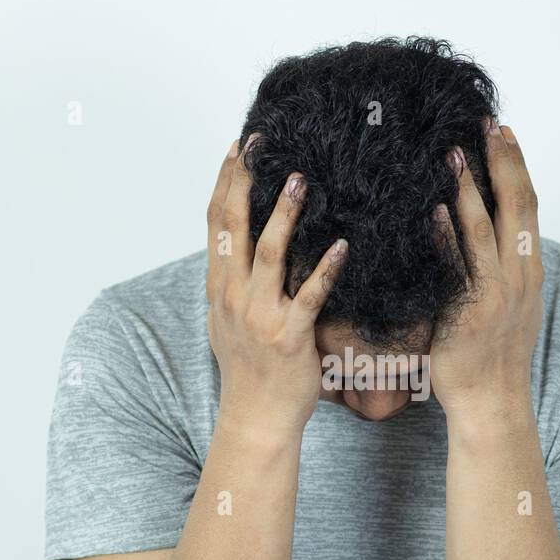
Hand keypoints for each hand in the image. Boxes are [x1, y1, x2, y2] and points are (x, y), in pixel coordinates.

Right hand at [206, 137, 347, 438]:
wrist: (256, 417)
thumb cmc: (249, 369)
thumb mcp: (228, 321)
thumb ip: (234, 283)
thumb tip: (241, 247)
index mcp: (220, 287)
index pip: (216, 223)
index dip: (224, 182)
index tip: (236, 147)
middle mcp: (233, 295)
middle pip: (234, 226)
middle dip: (245, 181)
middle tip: (259, 143)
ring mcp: (259, 315)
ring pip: (268, 253)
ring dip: (285, 214)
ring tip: (302, 180)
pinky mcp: (289, 335)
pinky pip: (309, 295)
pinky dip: (325, 269)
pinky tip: (343, 247)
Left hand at [429, 122, 543, 425]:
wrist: (492, 401)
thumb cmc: (494, 355)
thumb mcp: (511, 304)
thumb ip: (503, 267)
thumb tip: (486, 230)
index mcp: (530, 270)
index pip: (528, 205)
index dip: (518, 165)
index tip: (505, 132)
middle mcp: (519, 276)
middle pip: (515, 206)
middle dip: (502, 161)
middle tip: (487, 124)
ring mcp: (495, 294)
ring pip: (485, 230)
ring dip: (470, 188)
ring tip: (454, 153)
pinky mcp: (469, 312)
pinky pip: (458, 267)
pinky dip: (449, 236)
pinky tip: (437, 210)